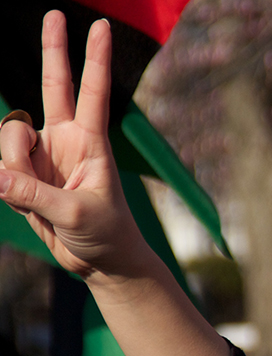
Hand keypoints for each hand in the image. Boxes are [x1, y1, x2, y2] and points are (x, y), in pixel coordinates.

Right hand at [0, 12, 150, 283]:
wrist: (102, 261)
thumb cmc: (106, 233)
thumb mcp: (75, 214)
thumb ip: (35, 193)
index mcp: (91, 142)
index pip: (93, 91)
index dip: (95, 58)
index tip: (101, 26)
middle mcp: (66, 140)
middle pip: (54, 86)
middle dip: (52, 50)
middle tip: (54, 12)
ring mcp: (43, 156)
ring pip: (10, 138)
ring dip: (14, 164)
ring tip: (38, 195)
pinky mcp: (25, 176)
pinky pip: (1, 169)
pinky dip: (7, 185)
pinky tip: (28, 203)